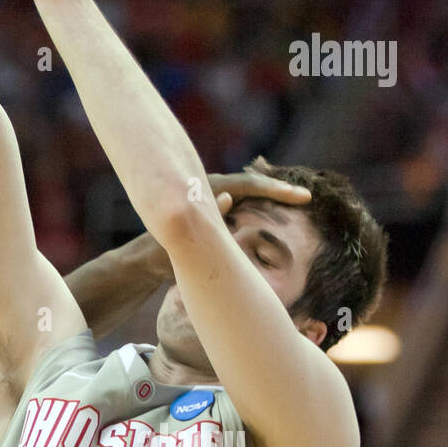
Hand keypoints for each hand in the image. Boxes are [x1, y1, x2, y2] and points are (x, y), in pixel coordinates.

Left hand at [141, 170, 312, 279]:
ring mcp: (206, 200)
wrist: (141, 261)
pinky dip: (254, 207)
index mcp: (203, 193)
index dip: (278, 190)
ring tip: (294, 204)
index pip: (249, 185)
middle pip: (251, 185)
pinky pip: (237, 204)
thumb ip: (203, 220)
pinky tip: (268, 216)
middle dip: (278, 190)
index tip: (304, 197)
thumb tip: (229, 198)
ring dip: (267, 197)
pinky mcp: (205, 211)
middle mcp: (206, 191)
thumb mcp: (181, 239)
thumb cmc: (159, 254)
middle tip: (306, 197)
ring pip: (244, 193)